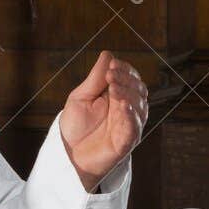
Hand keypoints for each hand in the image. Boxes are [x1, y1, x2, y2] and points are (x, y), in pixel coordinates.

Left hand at [59, 50, 146, 191]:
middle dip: (125, 79)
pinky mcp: (126, 141)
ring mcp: (129, 125)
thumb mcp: (81, 96)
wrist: (69, 153)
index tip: (112, 65)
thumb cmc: (76, 125)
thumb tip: (108, 54)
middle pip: (138, 89)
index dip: (124, 69)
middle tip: (110, 74)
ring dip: (128, 94)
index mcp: (118, 95)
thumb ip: (95, 78)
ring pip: (139, 106)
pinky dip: (131, 115)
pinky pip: (134, 127)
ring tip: (113, 87)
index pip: (130, 77)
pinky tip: (123, 105)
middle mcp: (128, 109)